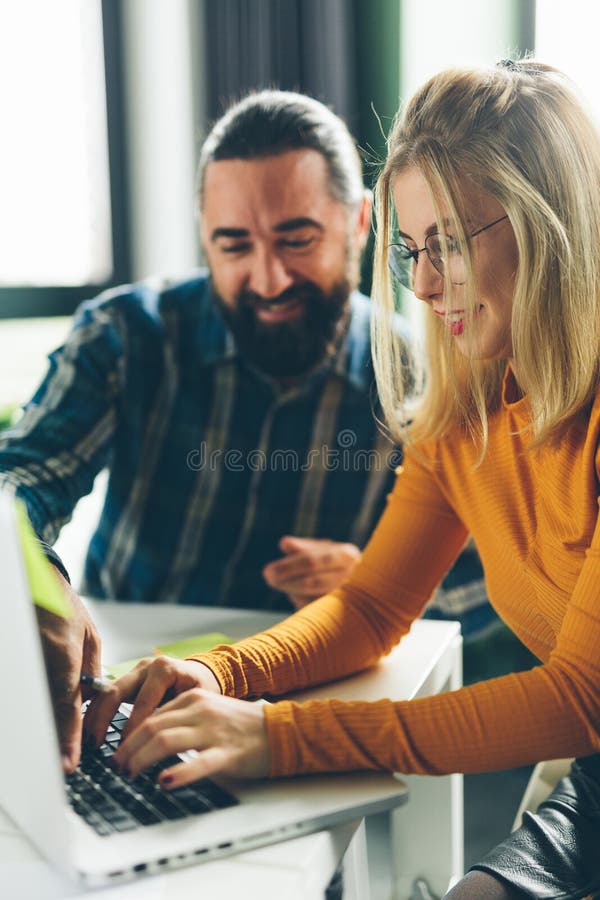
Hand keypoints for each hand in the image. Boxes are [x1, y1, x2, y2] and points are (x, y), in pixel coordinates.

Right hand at [36, 571, 100, 771]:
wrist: (36, 586)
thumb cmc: (65, 606)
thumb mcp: (88, 636)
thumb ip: (90, 671)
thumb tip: (91, 701)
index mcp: (64, 656)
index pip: (67, 706)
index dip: (68, 738)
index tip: (69, 764)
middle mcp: (42, 665)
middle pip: (48, 712)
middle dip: (55, 740)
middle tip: (61, 767)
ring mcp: (27, 667)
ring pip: (37, 706)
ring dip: (46, 727)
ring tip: (54, 753)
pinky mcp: (20, 670)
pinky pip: (31, 694)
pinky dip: (37, 708)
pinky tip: (45, 725)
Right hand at [83, 655, 220, 748]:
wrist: (204, 676)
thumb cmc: (203, 691)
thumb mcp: (195, 704)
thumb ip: (174, 719)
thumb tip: (155, 746)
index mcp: (165, 669)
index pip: (142, 701)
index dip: (132, 728)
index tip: (126, 751)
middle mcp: (147, 666)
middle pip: (116, 691)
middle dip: (102, 720)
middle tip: (95, 745)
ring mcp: (135, 670)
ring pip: (106, 691)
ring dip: (94, 716)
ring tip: (88, 740)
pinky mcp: (128, 678)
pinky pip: (107, 693)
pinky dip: (97, 711)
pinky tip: (90, 730)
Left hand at [112, 690, 269, 785]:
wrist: (279, 730)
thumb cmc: (240, 726)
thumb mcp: (207, 712)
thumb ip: (180, 719)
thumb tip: (146, 736)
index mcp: (193, 699)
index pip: (150, 714)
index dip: (129, 735)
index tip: (118, 753)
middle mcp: (200, 711)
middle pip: (152, 726)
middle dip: (128, 748)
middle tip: (117, 767)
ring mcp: (213, 732)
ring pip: (166, 740)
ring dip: (141, 759)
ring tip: (130, 774)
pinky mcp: (227, 753)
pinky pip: (199, 763)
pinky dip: (179, 772)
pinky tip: (164, 781)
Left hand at [263, 536, 360, 608]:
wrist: (362, 585)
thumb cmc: (334, 563)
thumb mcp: (319, 550)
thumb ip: (302, 548)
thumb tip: (285, 543)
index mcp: (347, 555)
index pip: (313, 562)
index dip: (288, 567)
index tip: (267, 572)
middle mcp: (353, 576)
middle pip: (313, 582)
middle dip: (287, 581)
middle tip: (268, 578)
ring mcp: (351, 598)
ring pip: (313, 600)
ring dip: (293, 591)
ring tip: (280, 582)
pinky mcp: (346, 615)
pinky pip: (315, 612)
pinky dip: (302, 602)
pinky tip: (297, 593)